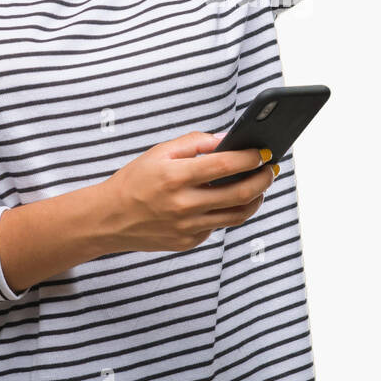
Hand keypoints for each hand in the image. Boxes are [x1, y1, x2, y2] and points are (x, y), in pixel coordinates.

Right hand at [100, 130, 278, 253]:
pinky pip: (218, 225)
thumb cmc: (135, 180)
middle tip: (271, 169)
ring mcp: (188, 227)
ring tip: (260, 185)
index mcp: (176, 177)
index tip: (263, 151)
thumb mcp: (160, 152)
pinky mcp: (189, 242)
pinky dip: (229, 211)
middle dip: (263, 179)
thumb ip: (195, 142)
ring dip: (256, 198)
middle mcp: (184, 205)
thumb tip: (228, 138)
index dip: (251, 157)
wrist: (109, 219)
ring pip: (238, 215)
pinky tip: (229, 199)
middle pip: (241, 194)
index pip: (226, 165)